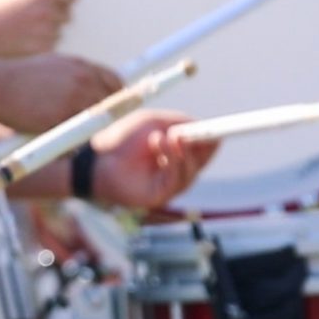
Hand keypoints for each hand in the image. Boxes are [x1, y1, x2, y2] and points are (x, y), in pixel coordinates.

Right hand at [0, 0, 76, 58]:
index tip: (65, 2)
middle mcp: (49, 12)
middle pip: (67, 16)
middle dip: (56, 18)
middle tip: (34, 22)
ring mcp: (48, 33)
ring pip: (57, 34)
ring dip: (45, 35)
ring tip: (22, 35)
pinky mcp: (44, 52)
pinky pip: (49, 49)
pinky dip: (39, 49)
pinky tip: (21, 46)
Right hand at [0, 54, 122, 133]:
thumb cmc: (20, 79)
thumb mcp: (53, 66)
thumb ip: (75, 76)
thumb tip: (92, 90)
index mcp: (81, 66)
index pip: (115, 82)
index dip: (117, 98)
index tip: (112, 110)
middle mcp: (83, 80)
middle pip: (110, 105)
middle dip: (102, 118)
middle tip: (83, 126)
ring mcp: (75, 99)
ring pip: (95, 123)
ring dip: (83, 132)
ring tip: (58, 128)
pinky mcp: (63, 117)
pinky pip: (76, 138)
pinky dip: (67, 144)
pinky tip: (47, 134)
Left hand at [88, 109, 219, 210]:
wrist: (95, 158)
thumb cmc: (120, 139)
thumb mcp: (153, 122)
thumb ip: (179, 122)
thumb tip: (203, 127)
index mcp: (176, 152)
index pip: (203, 147)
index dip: (214, 137)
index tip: (223, 127)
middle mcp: (175, 169)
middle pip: (202, 160)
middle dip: (203, 144)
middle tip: (199, 130)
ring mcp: (168, 184)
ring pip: (191, 170)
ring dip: (182, 150)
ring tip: (168, 135)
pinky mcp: (160, 196)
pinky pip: (176, 179)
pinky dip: (172, 160)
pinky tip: (160, 143)